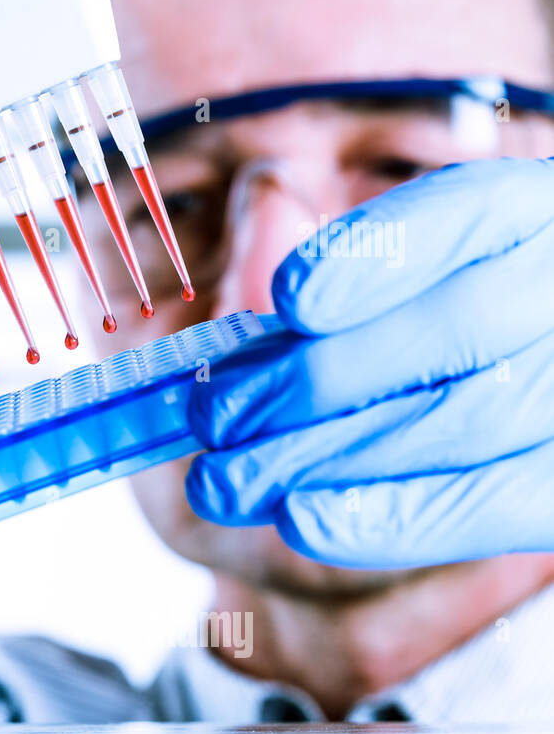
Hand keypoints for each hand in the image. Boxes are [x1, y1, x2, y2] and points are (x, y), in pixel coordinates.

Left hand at [185, 157, 553, 569]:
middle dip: (316, 378)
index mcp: (529, 216)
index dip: (379, 255)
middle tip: (212, 419)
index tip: (287, 298)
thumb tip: (250, 255)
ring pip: (472, 420)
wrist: (490, 417)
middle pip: (461, 327)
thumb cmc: (402, 345)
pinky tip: (297, 520)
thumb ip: (327, 277)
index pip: (473, 212)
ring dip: (327, 455)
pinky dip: (390, 518)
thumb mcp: (373, 289)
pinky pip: (495, 505)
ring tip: (223, 482)